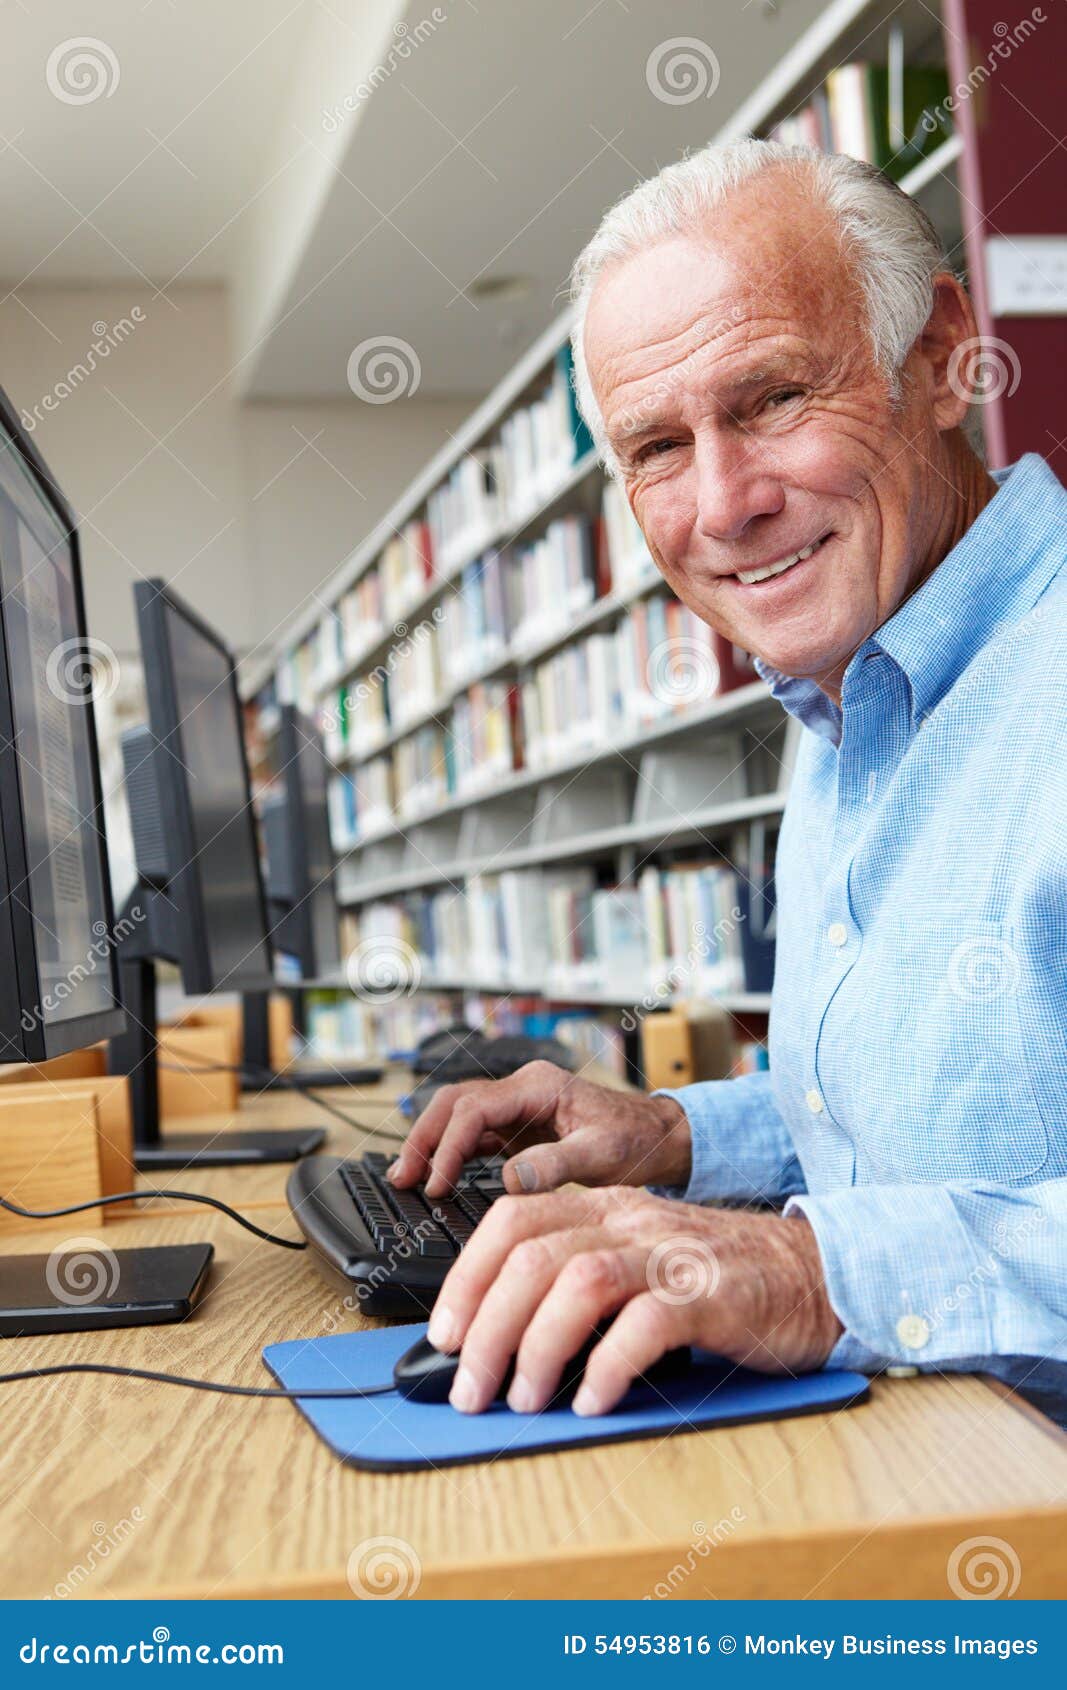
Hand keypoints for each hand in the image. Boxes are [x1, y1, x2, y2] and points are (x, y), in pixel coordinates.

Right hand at [387, 1060, 691, 1197]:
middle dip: (424, 1137)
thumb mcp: (601, 1157)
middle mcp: (523, 1089)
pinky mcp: (520, 1127)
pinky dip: (451, 1153)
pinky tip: (437, 1177)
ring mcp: (519, 1106)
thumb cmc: (637, 1142)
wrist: (661, 1139)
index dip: (448, 1146)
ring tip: (407, 1177)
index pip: (474, 1109)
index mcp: (539, 1086)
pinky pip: (474, 1134)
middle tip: (402, 1176)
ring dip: (431, 1143)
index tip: (436, 1184)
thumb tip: (510, 1181)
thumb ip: (556, 1166)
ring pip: (458, 1115)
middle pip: (455, 1103)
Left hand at [425, 1186, 842, 1414]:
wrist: (813, 1274)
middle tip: (470, 1386)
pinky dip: (608, 1366)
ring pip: (579, 1283)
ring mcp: (672, 1255)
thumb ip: (577, 1281)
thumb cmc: (716, 1278)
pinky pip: (645, 1325)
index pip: (512, 1217)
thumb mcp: (638, 1260)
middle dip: (488, 1326)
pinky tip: (592, 1400)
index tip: (444, 1333)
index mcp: (605, 1206)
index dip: (467, 1275)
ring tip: (523, 1398)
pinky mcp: (711, 1297)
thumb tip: (498, 1342)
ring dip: (537, 1347)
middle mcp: (632, 1220)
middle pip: (532, 1255)